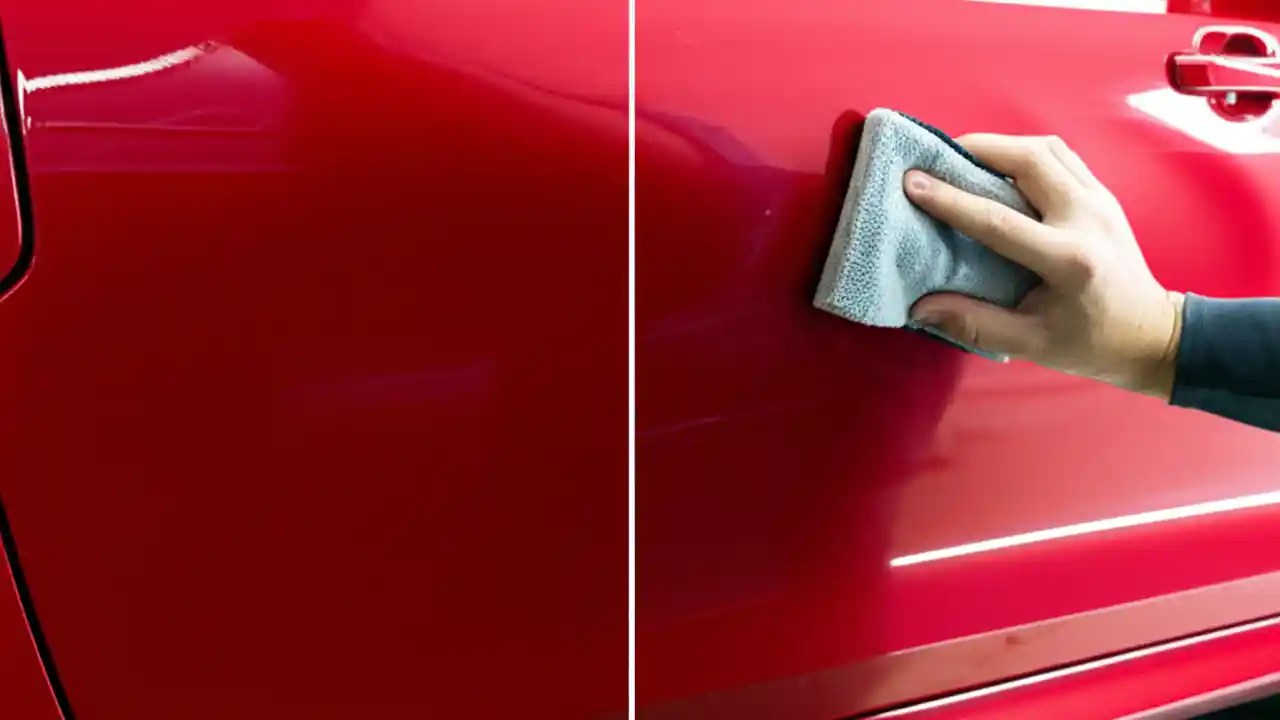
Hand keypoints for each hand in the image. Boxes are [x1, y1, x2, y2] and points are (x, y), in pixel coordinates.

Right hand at [903, 134, 1182, 398]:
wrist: (1150, 333)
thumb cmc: (1089, 343)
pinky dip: (1024, 153)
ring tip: (963, 158)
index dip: (950, 199)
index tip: (912, 181)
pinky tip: (1000, 166)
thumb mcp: (1030, 344)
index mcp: (1069, 260)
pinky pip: (1060, 157)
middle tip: (936, 158)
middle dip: (977, 149)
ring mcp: (1100, 201)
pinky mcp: (1102, 195)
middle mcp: (1087, 219)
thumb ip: (974, 324)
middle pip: (1029, 160)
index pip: (998, 220)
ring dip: (1001, 146)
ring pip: (1046, 149)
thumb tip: (920, 307)